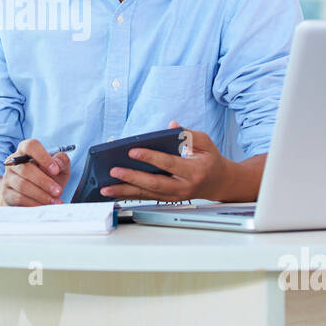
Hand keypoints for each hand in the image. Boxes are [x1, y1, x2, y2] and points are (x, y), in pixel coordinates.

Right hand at [0, 138, 71, 205]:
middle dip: (44, 182)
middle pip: (26, 169)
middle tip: (58, 191)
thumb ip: (62, 161)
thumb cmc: (48, 177)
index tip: (55, 170)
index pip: (31, 146)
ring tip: (54, 200)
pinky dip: (34, 203)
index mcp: (25, 150)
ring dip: (41, 194)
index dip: (43, 157)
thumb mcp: (59, 168)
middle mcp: (13, 162)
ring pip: (22, 185)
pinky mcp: (6, 193)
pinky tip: (45, 205)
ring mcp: (8, 177)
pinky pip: (19, 198)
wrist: (33, 194)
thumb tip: (58, 163)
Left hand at [97, 121, 229, 201]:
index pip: (169, 164)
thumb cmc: (210, 160)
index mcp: (194, 171)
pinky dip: (129, 195)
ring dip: (125, 191)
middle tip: (114, 171)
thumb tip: (171, 126)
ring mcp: (175, 196)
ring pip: (147, 194)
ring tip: (106, 188)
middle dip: (132, 178)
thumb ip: (189, 134)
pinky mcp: (168, 199)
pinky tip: (114, 193)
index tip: (133, 152)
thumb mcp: (205, 143)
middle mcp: (184, 187)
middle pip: (155, 184)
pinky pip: (146, 198)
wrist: (220, 183)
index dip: (151, 158)